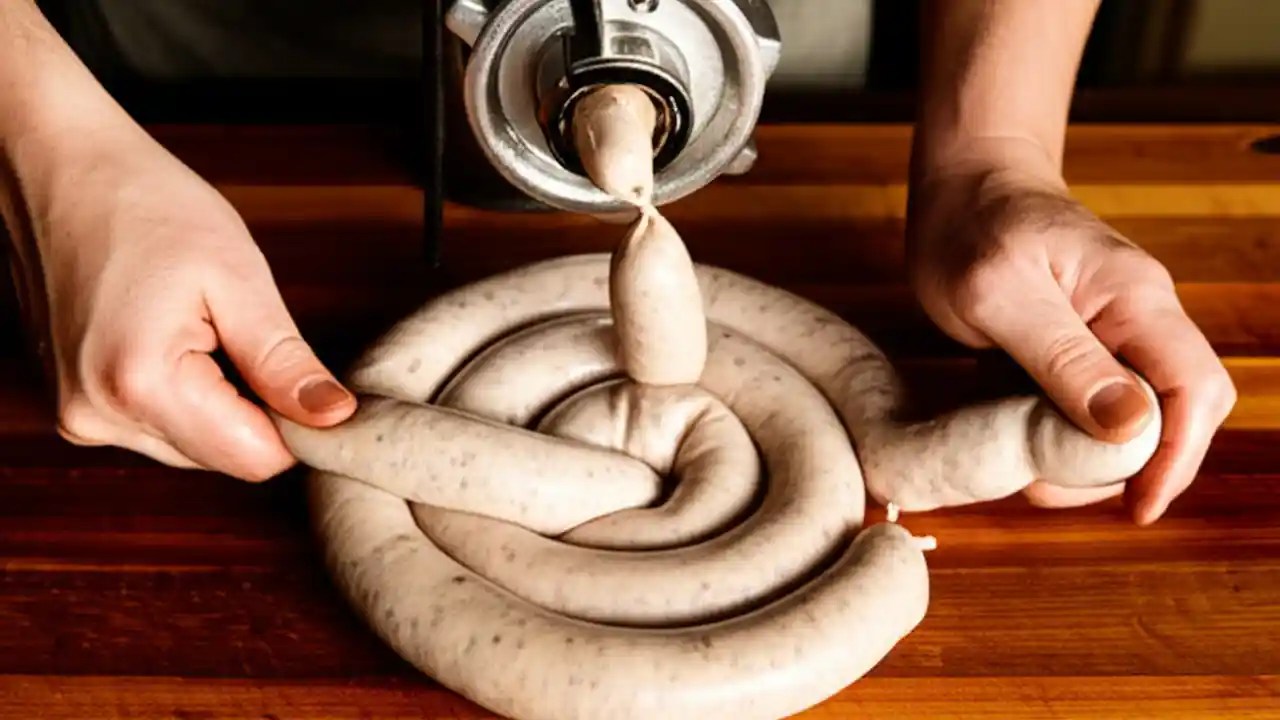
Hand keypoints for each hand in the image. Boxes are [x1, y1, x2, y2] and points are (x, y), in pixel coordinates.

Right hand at [5, 126, 356, 480]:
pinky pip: (157, 425)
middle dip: (255, 410)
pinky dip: (183, 394)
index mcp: (140, 384)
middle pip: (222, 457)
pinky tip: (176, 335)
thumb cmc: (143, 203)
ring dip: (218, 401)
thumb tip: (333, 417)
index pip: (253, 458)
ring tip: (203, 325)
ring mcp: (78, 414)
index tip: (310, 380)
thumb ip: (284, 361)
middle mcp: (98, 416)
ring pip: (191, 446)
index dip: (297, 427)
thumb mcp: (236, 277)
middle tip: (247, 332)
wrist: (57, 167)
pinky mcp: (75, 405)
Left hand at [905, 139, 1235, 523]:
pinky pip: (1086, 404)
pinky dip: (1056, 431)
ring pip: (1128, 418)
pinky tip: (1014, 432)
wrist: (961, 181)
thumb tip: (1131, 428)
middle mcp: (1138, 319)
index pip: (1197, 390)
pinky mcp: (1077, 345)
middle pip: (1172, 415)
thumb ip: (1064, 358)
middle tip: (1050, 487)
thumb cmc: (972, 225)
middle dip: (1125, 467)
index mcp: (1135, 301)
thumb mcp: (1001, 296)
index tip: (1138, 506)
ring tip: (1025, 466)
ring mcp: (1110, 332)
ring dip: (1085, 456)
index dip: (1178, 457)